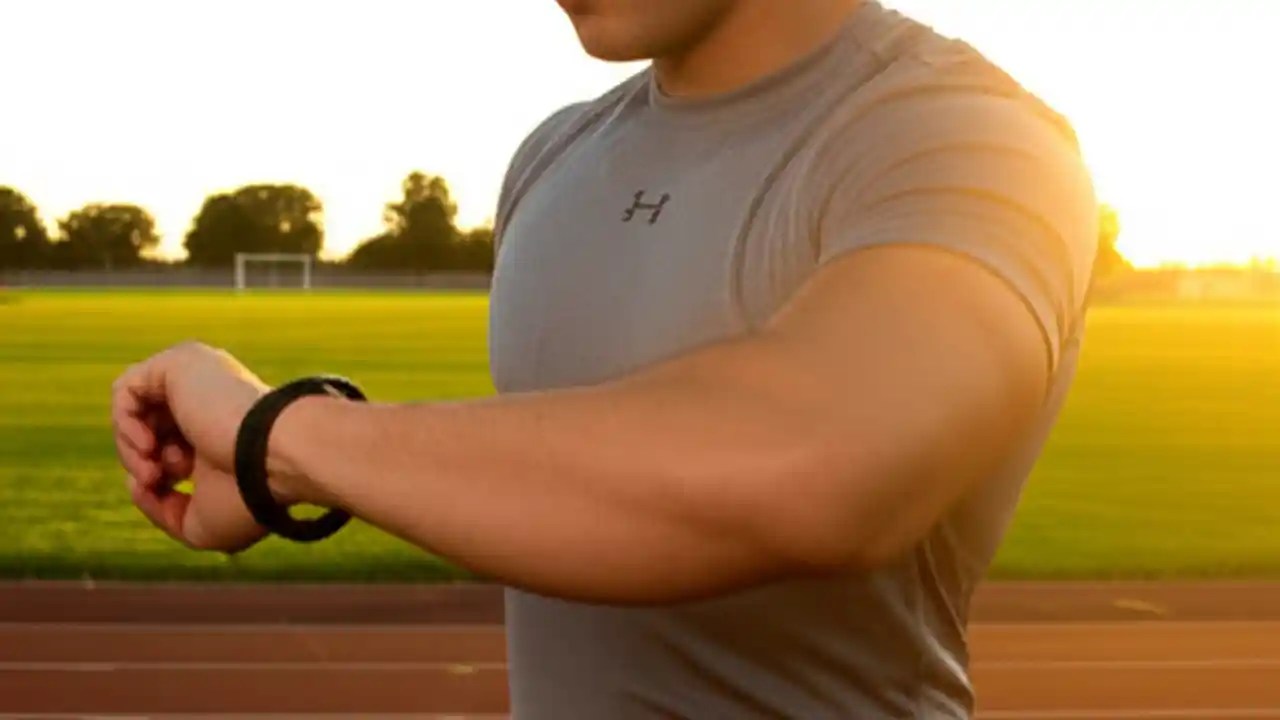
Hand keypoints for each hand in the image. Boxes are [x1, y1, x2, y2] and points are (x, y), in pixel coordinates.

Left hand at [110, 341, 271, 552]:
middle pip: (149, 426)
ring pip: (135, 409)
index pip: (169, 445)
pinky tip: (147, 445)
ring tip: (150, 469)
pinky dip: (124, 423)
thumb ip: (162, 509)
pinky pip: (126, 390)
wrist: (271, 460)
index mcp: (222, 428)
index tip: (165, 491)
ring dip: (129, 447)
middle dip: (141, 461)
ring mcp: (196, 378)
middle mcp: (209, 398)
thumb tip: (135, 483)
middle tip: (153, 480)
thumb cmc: (246, 497)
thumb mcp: (197, 522)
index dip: (155, 475)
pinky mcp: (179, 363)